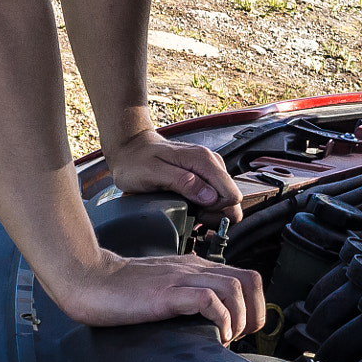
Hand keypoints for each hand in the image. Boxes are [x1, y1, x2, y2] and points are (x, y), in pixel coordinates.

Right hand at [54, 250, 264, 342]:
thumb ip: (185, 294)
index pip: (246, 277)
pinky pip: (208, 299)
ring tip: (229, 338)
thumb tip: (208, 320)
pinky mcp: (166, 294)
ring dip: (240, 318)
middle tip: (243, 336)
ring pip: (234, 287)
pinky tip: (215, 335)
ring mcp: (180, 279)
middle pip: (250, 280)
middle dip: (256, 312)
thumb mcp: (163, 288)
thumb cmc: (120, 289)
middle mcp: (193, 269)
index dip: (255, 305)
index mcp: (195, 268)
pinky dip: (221, 319)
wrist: (88, 279)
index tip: (244, 331)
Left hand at [108, 128, 242, 218]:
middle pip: (231, 198)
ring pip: (224, 198)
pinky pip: (216, 194)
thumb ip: (183, 182)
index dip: (216, 210)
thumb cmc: (136, 161)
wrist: (130, 149)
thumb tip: (210, 196)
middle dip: (214, 212)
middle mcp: (210, 161)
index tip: (197, 211)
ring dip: (209, 210)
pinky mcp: (203, 174)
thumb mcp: (154, 173)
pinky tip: (190, 204)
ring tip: (187, 207)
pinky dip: (206, 205)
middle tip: (191, 212)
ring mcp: (208, 167)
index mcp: (202, 160)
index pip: (231, 194)